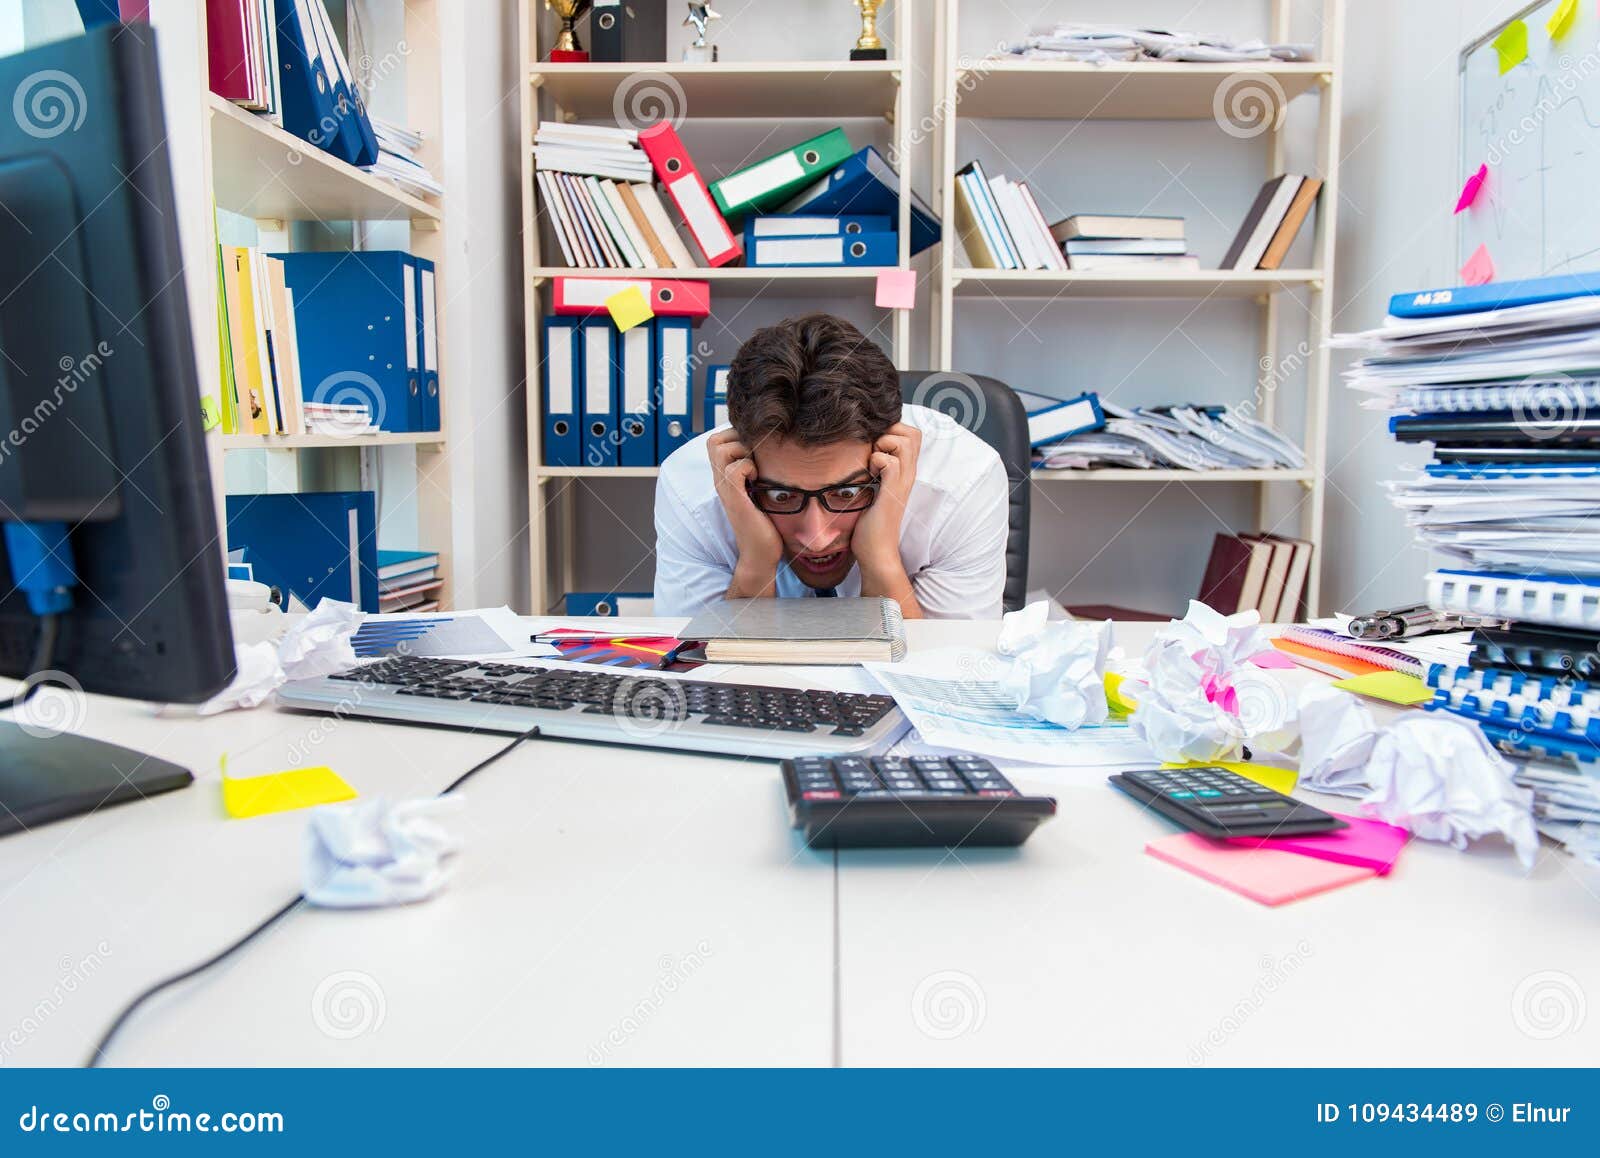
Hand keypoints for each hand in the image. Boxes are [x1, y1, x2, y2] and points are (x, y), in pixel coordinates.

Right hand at [707, 428, 781, 592]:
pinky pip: (733, 469)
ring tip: (757, 467)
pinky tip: (759, 479)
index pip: (717, 441)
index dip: (735, 436)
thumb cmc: (766, 524)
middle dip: (737, 438)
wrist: (761, 554)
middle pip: (714, 441)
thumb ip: (760, 473)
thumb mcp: (761, 491)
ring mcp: (726, 490)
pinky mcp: (735, 499)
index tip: (755, 448)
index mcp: (726, 477)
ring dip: (742, 451)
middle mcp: (721, 481)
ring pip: (720, 449)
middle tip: (756, 455)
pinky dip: (748, 467)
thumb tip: (776, 453)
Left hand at [850, 421, 920, 575]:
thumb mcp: (872, 490)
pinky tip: (869, 476)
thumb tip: (858, 455)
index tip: (875, 445)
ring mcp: (902, 483)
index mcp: (904, 472)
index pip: (912, 435)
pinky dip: (877, 461)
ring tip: (872, 463)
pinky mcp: (892, 493)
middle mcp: (908, 474)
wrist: (876, 552)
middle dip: (891, 432)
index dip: (894, 430)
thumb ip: (872, 472)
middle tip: (874, 450)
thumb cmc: (869, 525)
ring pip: (904, 442)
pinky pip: (890, 462)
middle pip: (913, 433)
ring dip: (884, 445)